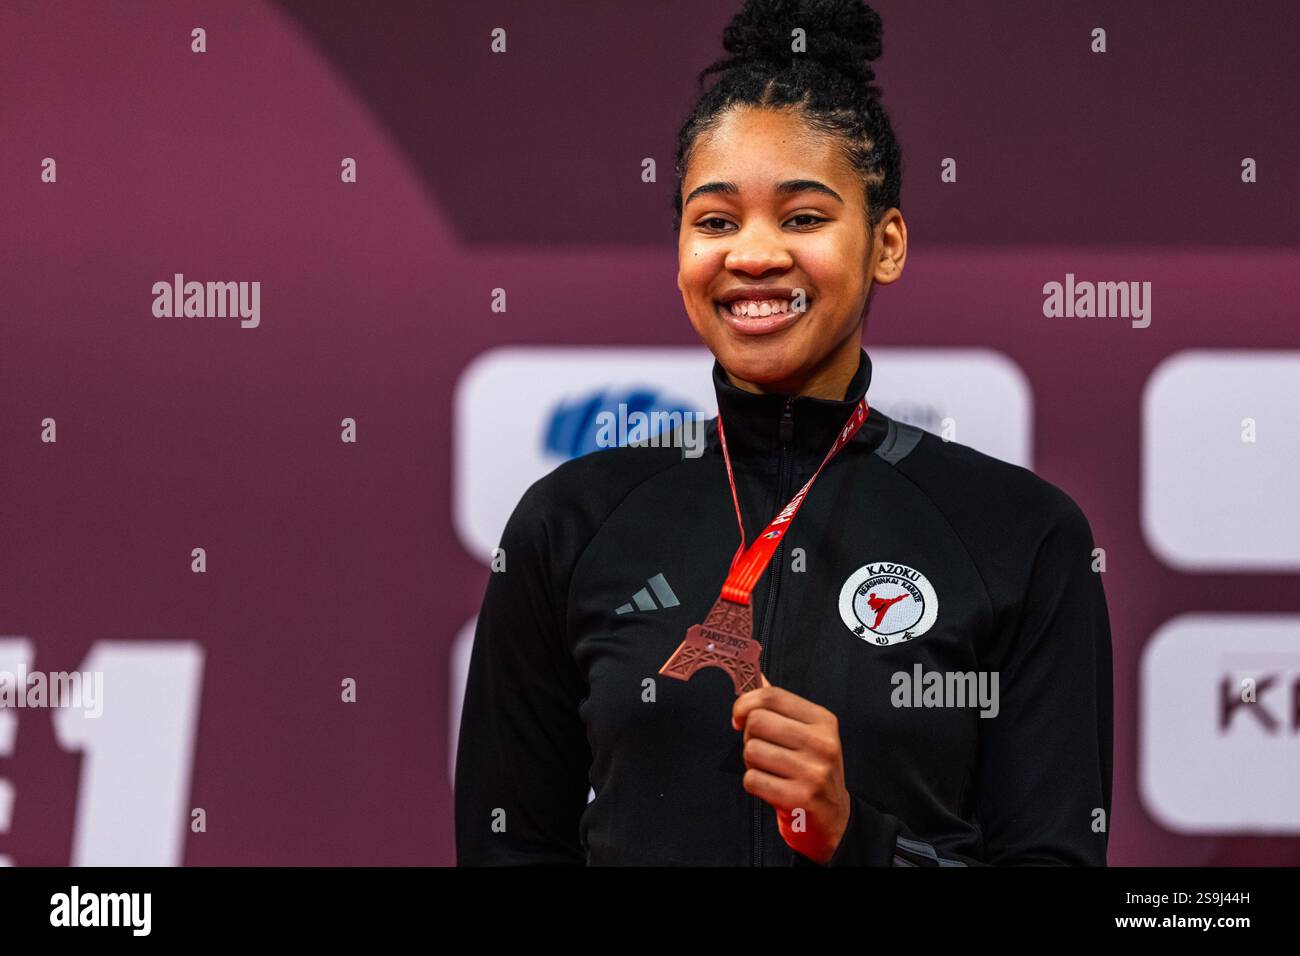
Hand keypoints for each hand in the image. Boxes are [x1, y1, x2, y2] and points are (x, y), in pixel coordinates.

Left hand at [732, 675, 851, 863]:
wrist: (835, 821)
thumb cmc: (813, 771)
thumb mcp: (807, 734)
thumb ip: (781, 707)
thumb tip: (756, 676)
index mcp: (823, 721)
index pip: (772, 696)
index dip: (745, 703)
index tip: (739, 717)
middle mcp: (822, 743)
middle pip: (757, 721)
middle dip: (749, 737)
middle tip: (762, 750)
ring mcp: (813, 772)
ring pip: (751, 751)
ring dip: (752, 763)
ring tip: (771, 771)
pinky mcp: (800, 798)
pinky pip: (752, 780)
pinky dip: (754, 784)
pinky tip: (771, 788)